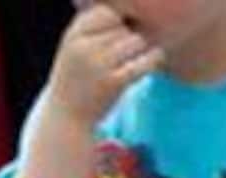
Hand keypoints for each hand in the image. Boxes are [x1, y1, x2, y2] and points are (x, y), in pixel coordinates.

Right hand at [49, 4, 164, 128]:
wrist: (67, 116)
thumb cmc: (75, 81)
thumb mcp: (74, 49)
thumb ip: (91, 31)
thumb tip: (122, 16)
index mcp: (73, 35)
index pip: (106, 13)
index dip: (119, 22)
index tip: (123, 34)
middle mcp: (84, 47)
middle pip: (122, 28)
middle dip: (131, 38)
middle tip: (134, 51)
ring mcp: (98, 65)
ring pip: (134, 42)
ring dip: (143, 49)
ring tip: (141, 57)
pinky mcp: (114, 83)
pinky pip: (141, 63)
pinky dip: (153, 59)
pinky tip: (158, 58)